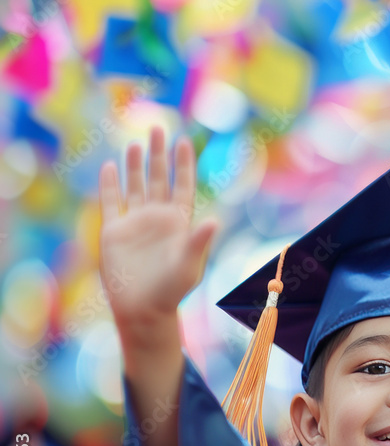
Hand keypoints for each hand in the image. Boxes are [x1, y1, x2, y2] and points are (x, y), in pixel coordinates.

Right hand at [98, 127, 216, 338]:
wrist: (142, 309)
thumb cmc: (171, 290)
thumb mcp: (189, 264)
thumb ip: (199, 241)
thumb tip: (216, 219)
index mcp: (179, 223)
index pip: (183, 186)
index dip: (184, 165)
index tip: (185, 141)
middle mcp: (158, 218)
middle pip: (159, 179)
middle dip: (160, 155)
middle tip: (159, 128)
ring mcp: (136, 223)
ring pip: (135, 186)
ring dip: (135, 165)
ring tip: (136, 142)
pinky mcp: (114, 232)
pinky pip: (111, 202)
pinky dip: (110, 185)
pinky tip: (110, 166)